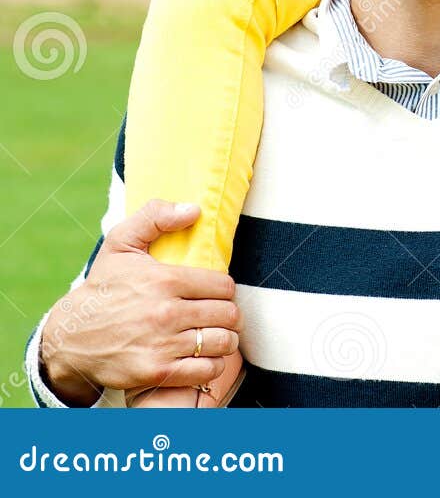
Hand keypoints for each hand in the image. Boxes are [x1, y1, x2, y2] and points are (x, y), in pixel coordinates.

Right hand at [38, 200, 240, 405]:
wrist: (69, 337)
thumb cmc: (102, 288)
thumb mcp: (120, 243)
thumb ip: (155, 217)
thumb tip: (194, 209)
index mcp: (165, 280)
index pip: (224, 286)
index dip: (225, 291)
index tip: (216, 295)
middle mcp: (166, 313)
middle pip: (228, 315)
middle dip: (229, 315)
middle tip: (220, 317)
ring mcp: (162, 345)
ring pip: (222, 342)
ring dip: (225, 340)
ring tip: (216, 336)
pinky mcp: (156, 372)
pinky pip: (206, 370)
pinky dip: (212, 366)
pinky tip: (204, 358)